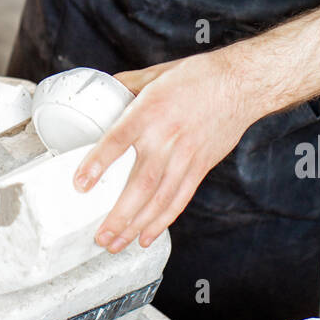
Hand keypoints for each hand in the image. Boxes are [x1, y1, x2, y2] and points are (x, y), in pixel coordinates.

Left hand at [72, 50, 256, 252]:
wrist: (240, 84)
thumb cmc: (196, 76)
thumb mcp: (155, 73)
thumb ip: (127, 85)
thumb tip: (103, 91)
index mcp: (149, 111)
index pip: (117, 141)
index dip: (97, 163)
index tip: (80, 185)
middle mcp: (167, 138)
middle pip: (140, 184)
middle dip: (119, 216)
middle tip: (99, 237)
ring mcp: (185, 156)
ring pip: (159, 200)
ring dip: (136, 226)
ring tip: (116, 245)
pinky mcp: (200, 167)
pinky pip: (179, 199)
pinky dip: (162, 221)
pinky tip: (146, 236)